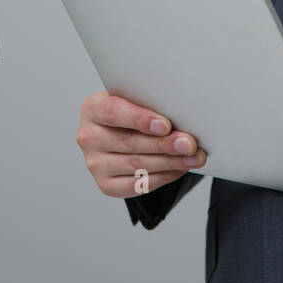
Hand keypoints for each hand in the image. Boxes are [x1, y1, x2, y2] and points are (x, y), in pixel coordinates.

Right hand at [76, 91, 205, 198]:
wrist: (121, 130)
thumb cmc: (133, 109)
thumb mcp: (136, 97)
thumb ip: (150, 102)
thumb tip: (182, 111)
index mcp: (93, 108)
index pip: (112, 112)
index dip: (140, 119)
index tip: (166, 124)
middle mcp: (89, 137)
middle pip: (129, 142)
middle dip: (164, 144)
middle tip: (190, 144)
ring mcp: (95, 163)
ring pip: (136, 165)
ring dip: (169, 162)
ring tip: (193, 158)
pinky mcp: (105, 184)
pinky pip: (137, 185)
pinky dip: (163, 177)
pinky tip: (179, 168)